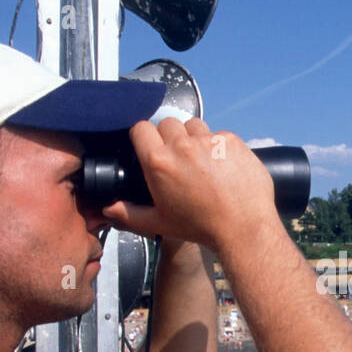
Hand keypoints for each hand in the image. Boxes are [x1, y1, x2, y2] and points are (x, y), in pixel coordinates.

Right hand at [100, 117, 276, 255]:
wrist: (243, 228)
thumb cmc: (201, 227)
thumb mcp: (160, 223)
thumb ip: (129, 212)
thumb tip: (108, 207)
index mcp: (159, 162)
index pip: (141, 128)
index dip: (144, 137)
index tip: (150, 146)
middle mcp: (182, 146)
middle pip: (167, 123)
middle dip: (170, 137)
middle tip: (179, 159)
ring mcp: (209, 141)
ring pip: (194, 125)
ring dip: (194, 138)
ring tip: (201, 161)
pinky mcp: (231, 141)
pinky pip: (219, 134)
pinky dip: (219, 145)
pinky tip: (223, 166)